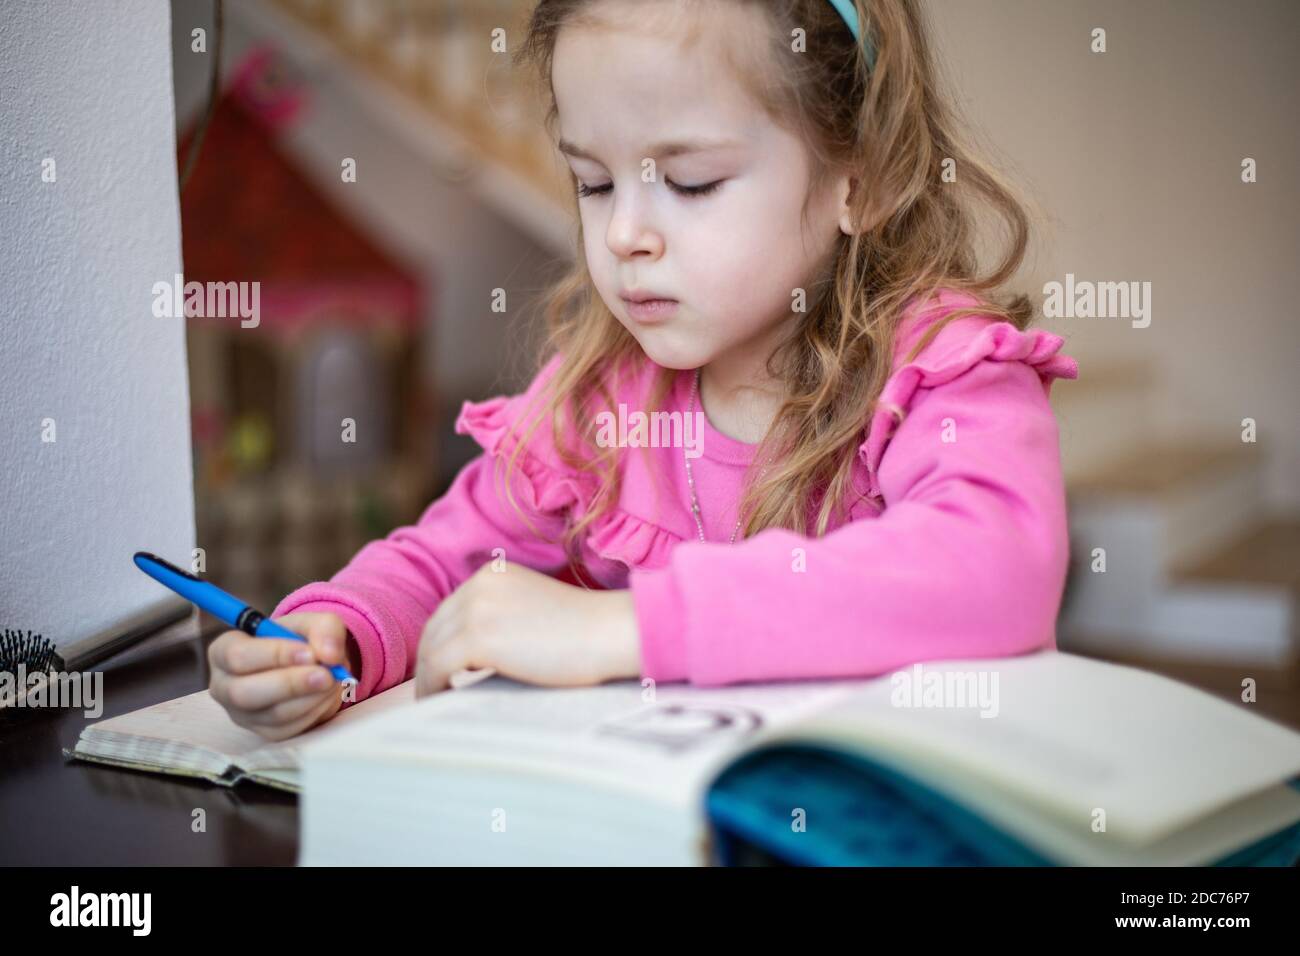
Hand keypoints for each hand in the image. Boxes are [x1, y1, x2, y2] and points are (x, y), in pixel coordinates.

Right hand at [207, 611, 356, 740]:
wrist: (306, 666)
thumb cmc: (297, 640)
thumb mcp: (310, 623)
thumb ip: (323, 628)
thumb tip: (330, 654)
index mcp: (223, 651)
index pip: (237, 656)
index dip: (275, 654)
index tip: (310, 653)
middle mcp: (224, 686)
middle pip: (245, 693)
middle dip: (291, 684)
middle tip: (326, 675)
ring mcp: (242, 714)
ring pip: (273, 714)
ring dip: (310, 697)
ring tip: (332, 679)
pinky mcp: (265, 733)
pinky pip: (290, 729)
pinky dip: (315, 711)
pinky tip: (326, 694)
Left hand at [416, 562, 640, 696]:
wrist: (611, 632)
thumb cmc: (587, 633)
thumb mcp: (533, 611)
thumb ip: (502, 621)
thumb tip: (471, 659)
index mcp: (493, 575)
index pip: (451, 612)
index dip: (442, 643)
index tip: (443, 671)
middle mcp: (479, 584)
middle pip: (435, 628)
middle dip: (430, 661)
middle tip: (431, 694)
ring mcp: (476, 608)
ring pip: (431, 649)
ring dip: (428, 679)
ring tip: (434, 705)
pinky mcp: (478, 636)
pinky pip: (437, 667)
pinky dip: (433, 688)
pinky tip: (442, 704)